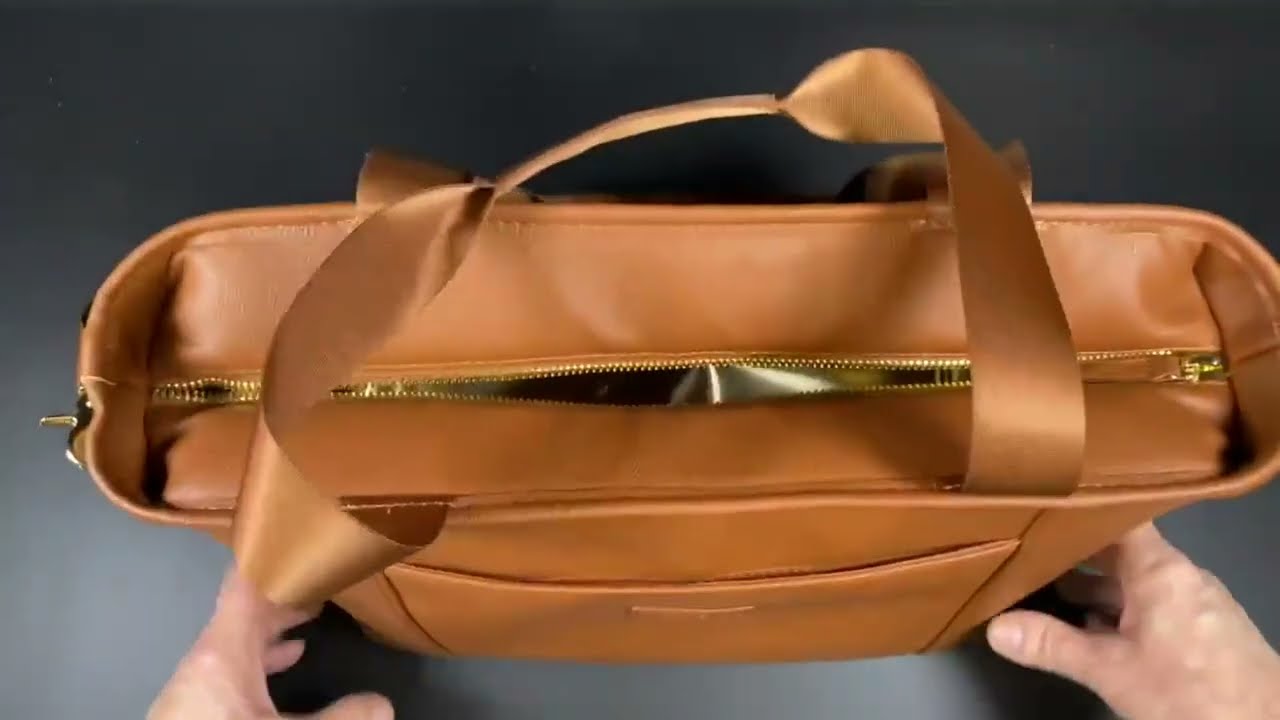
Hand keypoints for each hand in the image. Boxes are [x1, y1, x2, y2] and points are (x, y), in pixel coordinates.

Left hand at [147, 568, 392, 718]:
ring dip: (275, 627)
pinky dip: (262, 656)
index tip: (300, 533)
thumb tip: (384, 704)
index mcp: (221, 653)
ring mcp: (195, 687)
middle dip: (286, 592)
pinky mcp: (194, 711)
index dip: (271, 556)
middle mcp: (204, 661)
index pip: (244, 585)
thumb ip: (340, 718)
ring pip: (238, 641)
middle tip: (325, 573)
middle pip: (245, 611)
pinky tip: (288, 662)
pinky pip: (232, 666)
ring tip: (312, 614)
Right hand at [987, 523, 1279, 719]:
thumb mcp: (1112, 672)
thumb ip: (1053, 646)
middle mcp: (1182, 575)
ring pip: (1135, 583)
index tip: (1037, 507)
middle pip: (1119, 552)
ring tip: (1044, 593)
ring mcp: (1196, 604)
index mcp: (1161, 569)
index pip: (1115, 518)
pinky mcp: (1204, 632)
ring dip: (1095, 591)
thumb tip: (996, 628)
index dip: (1077, 511)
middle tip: (1024, 553)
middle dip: (1074, 557)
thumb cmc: (1193, 692)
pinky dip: (1120, 612)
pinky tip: (1091, 633)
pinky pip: (1153, 606)